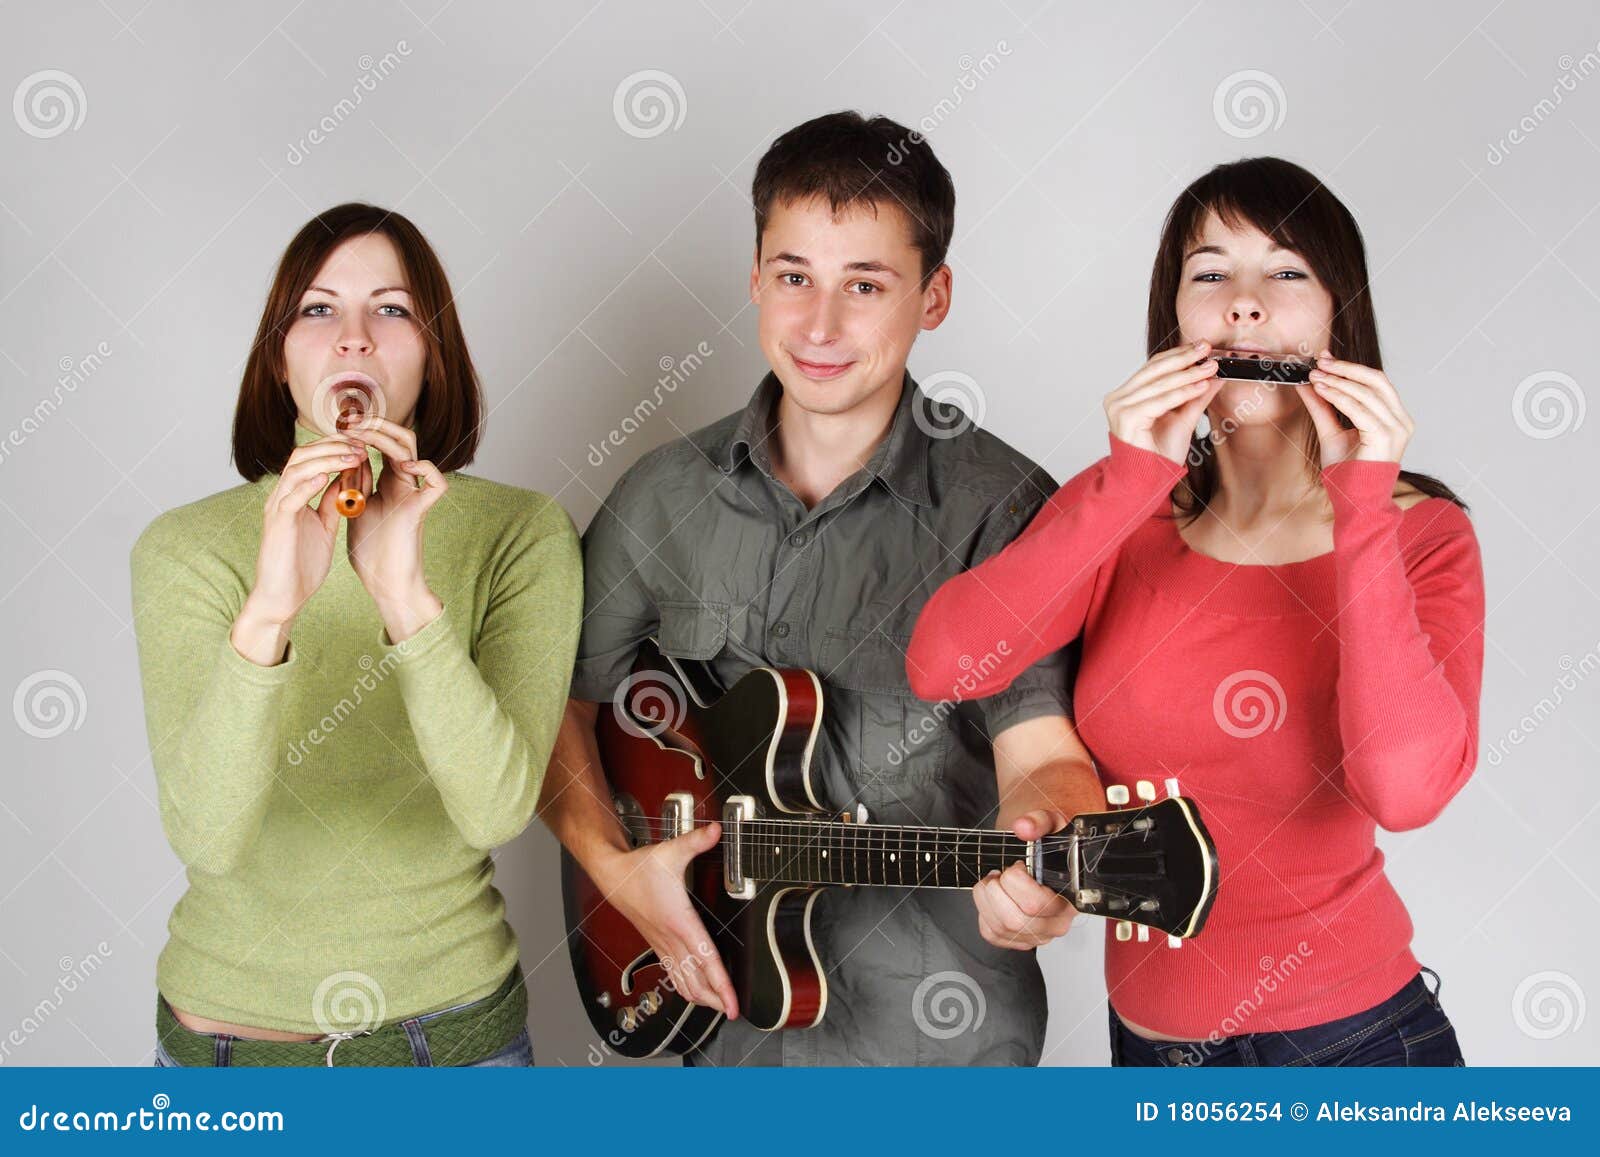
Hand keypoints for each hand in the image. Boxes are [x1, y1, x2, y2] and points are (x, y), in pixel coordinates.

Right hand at [238, 433, 367, 651]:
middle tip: (361, 444)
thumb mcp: (324, 527)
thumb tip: (346, 480)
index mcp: (294, 496)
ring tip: (351, 455)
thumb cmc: (301, 564)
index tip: (363, 445)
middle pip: (302, 456)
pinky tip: (325, 477)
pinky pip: (289, 499)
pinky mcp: (277, 526)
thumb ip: (331, 503)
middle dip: (333, 447)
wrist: (283, 597)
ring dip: (326, 460)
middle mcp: (282, 497)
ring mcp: (277, 510)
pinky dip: (307, 485)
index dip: (336, 448)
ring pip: (296, 471)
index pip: (311, 459)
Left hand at [342, 415, 448, 638]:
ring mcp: (414, 495)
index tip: (341, 425)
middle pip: (401, 440)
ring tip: (364, 436)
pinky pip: (436, 482)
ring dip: (389, 439)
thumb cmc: (370, 552)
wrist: (384, 582)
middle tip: (351, 423)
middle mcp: (404, 484)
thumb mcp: (354, 509)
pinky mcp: (421, 511)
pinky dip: (424, 468)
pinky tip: (402, 467)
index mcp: (389, 482)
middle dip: (376, 426)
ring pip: (414, 452)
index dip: (365, 430)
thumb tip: (346, 459)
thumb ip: (353, 484)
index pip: (383, 443)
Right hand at [590, 821, 739, 1018]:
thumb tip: (717, 830)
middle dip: (715, 999)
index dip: (721, 984)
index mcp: (679, 921)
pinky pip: (673, 973)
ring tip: (719, 1007)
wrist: (612, 876)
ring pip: (683, 980)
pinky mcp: (657, 943)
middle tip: (733, 1012)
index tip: (732, 1003)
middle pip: (696, 979)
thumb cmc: (640, 867)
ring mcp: (663, 944)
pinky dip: (686, 986)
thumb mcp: (671, 851)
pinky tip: (694, 993)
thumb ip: (697, 841)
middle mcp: (671, 938)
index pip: (705, 959)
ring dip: (701, 997)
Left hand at [972, 808, 1076, 949]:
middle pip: (1015, 920)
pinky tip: (994, 896)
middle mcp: (1058, 922)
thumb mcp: (1049, 823)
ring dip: (987, 899)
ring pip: (1001, 928)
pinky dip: (984, 911)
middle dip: (997, 890)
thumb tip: (1024, 828)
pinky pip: (992, 934)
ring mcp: (1039, 935)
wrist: (1043, 854)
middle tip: (1002, 872)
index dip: (1017, 883)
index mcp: (1070, 897)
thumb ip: (1039, 821)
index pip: (1037, 904)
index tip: (1018, 865)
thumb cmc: (1049, 845)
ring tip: (996, 880)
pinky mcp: (1019, 940)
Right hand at [1104, 341, 1224, 463]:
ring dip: (1188, 374)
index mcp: (1127, 395)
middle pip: (1155, 370)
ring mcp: (1119, 407)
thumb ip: (1196, 396)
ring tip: (1210, 368)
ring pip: (1159, 384)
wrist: (1148, 481)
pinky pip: (1159, 400)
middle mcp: (1118, 398)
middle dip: (1184, 358)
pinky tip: (1200, 387)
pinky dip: (1182, 393)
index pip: (1154, 367)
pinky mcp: (1126, 417)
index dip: (1178, 354)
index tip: (1203, 347)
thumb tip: (1216, 375)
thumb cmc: (1160, 453)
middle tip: (1208, 349)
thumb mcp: (1184, 418)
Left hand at [1300, 349, 1413, 466]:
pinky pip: (1359, 409)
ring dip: (1338, 381)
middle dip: (1346, 368)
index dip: (1350, 367)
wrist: (1355, 503)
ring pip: (1367, 392)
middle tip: (1320, 362)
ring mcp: (1396, 429)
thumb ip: (1323, 407)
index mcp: (1394, 417)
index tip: (1325, 358)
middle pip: (1376, 380)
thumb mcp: (1331, 433)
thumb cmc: (1347, 474)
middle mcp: (1401, 421)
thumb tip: (1308, 383)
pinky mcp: (1385, 437)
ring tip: (1315, 376)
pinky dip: (1339, 396)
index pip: (1375, 382)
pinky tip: (1322, 390)